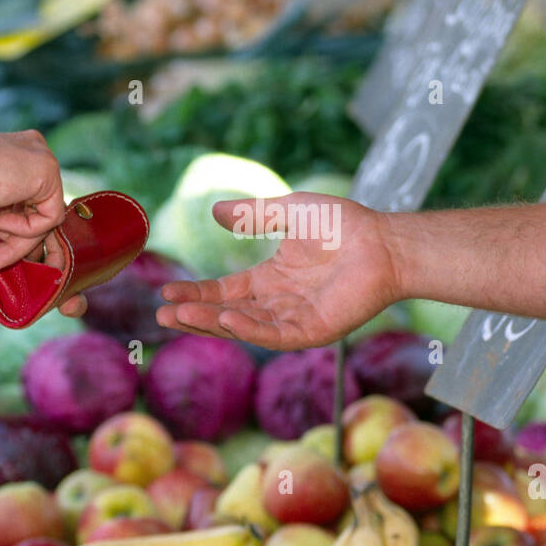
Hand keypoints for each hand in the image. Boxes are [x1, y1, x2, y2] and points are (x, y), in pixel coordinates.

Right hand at [0, 130, 65, 274]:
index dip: (15, 232)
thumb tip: (29, 249)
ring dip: (20, 242)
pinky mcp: (49, 170)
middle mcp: (37, 153)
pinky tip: (0, 221)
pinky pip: (51, 217)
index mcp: (22, 156)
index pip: (32, 203)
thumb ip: (11, 224)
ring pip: (46, 217)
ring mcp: (45, 160)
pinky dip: (27, 230)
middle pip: (40, 211)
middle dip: (18, 242)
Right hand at [156, 193, 401, 349]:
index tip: (167, 292)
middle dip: (194, 314)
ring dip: (213, 322)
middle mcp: (279, 302)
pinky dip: (249, 329)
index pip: (225, 292)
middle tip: (162, 314)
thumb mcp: (290, 212)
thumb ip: (253, 214)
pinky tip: (226, 319)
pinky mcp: (313, 331)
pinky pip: (275, 334)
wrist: (382, 241)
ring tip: (181, 315)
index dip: (196, 292)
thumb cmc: (344, 224)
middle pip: (227, 313)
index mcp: (272, 279)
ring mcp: (295, 319)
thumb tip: (215, 211)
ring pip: (245, 327)